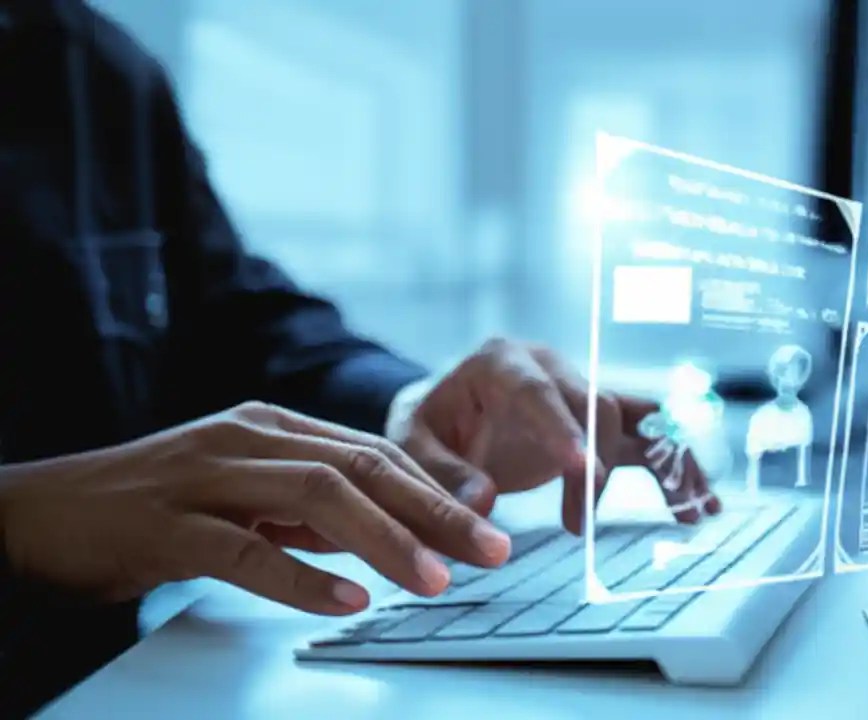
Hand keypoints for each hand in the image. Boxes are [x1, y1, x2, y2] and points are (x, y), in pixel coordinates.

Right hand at [0, 402, 510, 614]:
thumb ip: (305, 506)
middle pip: (360, 467)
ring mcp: (205, 478)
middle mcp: (245, 439)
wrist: (45, 513)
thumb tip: (380, 531)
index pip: (372, 452)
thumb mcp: (242, 495)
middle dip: (433, 511)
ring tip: (432, 580)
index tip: (486, 525)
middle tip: (488, 551)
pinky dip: (300, 575)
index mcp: (269, 427)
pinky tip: (344, 599)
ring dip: (383, 540)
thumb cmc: (152, 507)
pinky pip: (244, 550)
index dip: (435, 490)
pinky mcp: (167, 526)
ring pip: (315, 497)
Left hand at [388, 339, 721, 533]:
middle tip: (581, 522)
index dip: (561, 425)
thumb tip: (483, 503)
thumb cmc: (428, 426)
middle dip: (597, 464)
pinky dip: (675, 469)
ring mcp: (581, 393)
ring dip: (666, 461)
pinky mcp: (599, 423)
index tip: (576, 466)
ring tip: (694, 507)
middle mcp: (552, 368)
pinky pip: (647, 440)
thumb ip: (442, 473)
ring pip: (636, 419)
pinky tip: (699, 504)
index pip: (537, 389)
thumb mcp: (412, 446)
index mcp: (502, 363)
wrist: (445, 413)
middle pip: (595, 404)